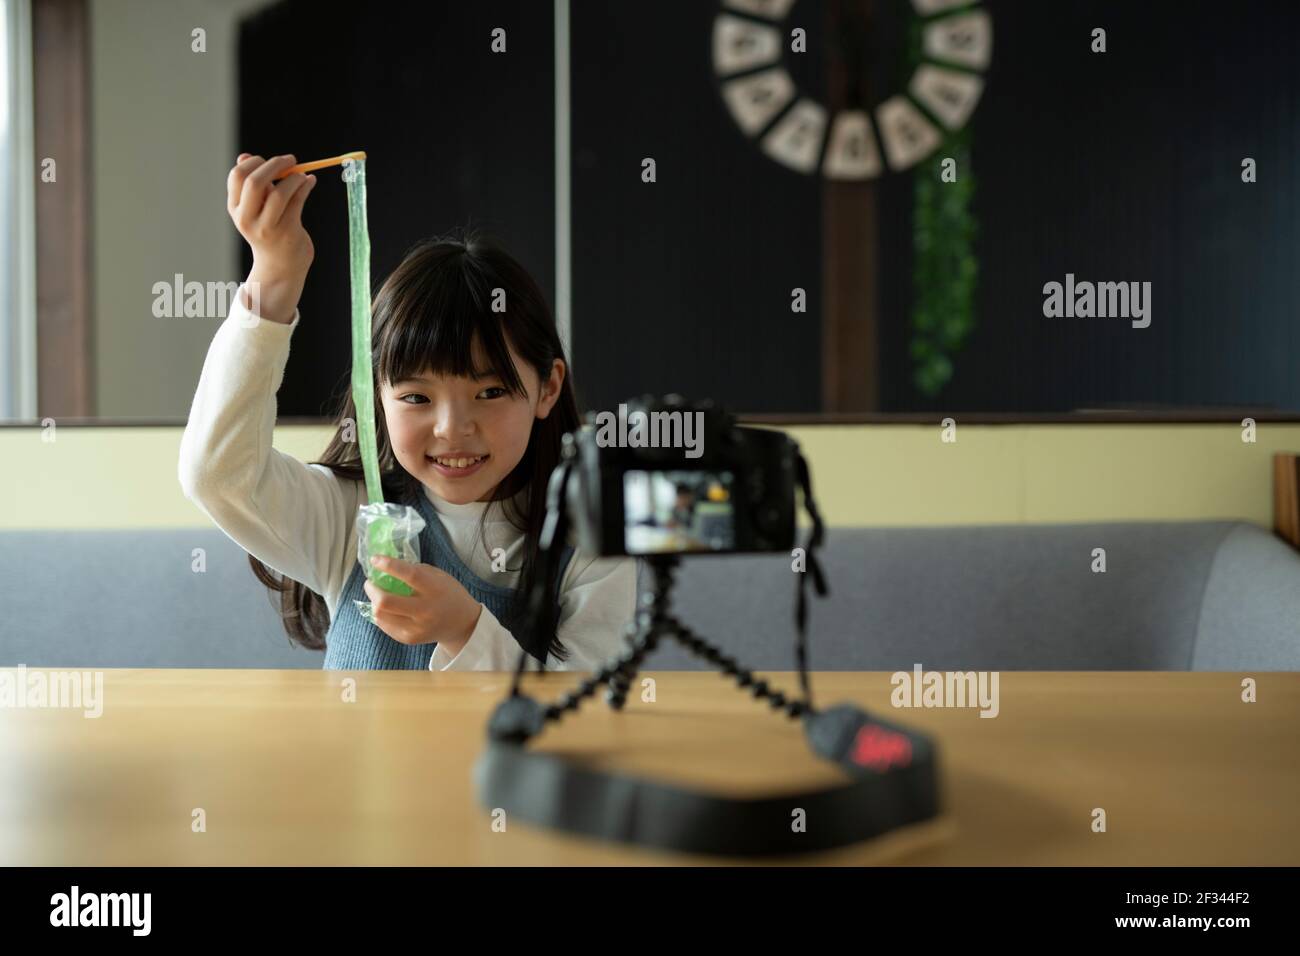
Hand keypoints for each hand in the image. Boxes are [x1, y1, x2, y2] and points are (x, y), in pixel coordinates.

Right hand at [226, 153, 316, 322]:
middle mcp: (248, 219)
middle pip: (255, 183)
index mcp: (236, 209)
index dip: (253, 162)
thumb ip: (253, 184)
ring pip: (280, 193)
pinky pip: (297, 202)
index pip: (237, 177)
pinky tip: (310, 181)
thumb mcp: (255, 209)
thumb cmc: (269, 231)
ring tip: (303, 174)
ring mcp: (267, 227)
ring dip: (294, 178)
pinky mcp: (288, 232)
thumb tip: (246, 156)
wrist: (281, 267)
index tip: (267, 159)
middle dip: (275, 165)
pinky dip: (305, 187)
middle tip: (291, 159)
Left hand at [363, 556, 483, 656]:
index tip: (375, 559)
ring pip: (380, 615)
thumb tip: (388, 566)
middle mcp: (425, 611)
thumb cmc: (449, 594)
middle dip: (372, 589)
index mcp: (435, 590)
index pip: (410, 575)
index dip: (389, 566)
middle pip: (386, 602)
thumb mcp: (440, 577)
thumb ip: (417, 571)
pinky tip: (387, 608)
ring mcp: (416, 628)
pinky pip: (383, 625)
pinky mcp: (409, 639)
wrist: (462, 625)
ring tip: (378, 595)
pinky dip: (380, 614)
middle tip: (370, 582)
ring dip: (374, 601)